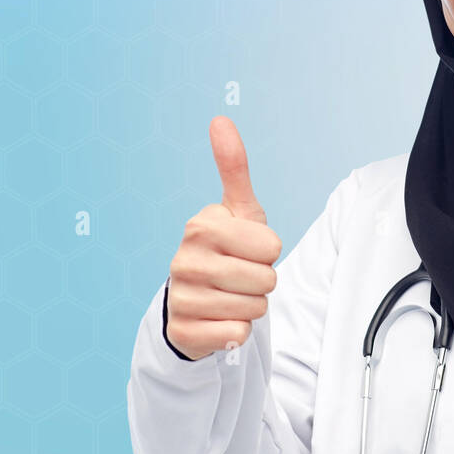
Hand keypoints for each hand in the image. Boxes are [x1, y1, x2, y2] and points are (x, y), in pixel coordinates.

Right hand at [166, 116, 282, 360]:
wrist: (194, 302)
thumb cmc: (225, 251)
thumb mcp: (236, 210)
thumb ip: (233, 167)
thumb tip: (220, 119)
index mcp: (202, 225)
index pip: (272, 246)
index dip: (268, 251)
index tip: (247, 249)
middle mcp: (185, 259)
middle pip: (267, 279)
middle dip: (263, 281)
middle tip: (240, 276)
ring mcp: (181, 297)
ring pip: (255, 308)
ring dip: (251, 306)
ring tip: (230, 296)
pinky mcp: (184, 332)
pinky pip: (237, 334)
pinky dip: (237, 331)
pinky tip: (219, 320)